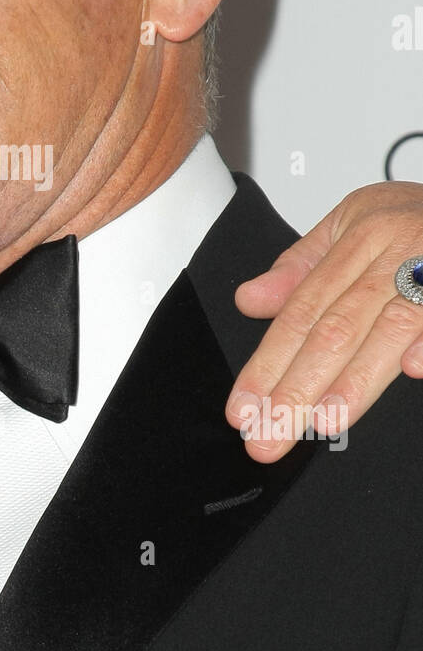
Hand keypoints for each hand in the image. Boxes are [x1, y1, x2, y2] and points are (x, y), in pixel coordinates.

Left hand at [226, 181, 422, 460]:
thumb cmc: (416, 215)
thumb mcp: (352, 221)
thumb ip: (301, 266)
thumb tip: (249, 300)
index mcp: (359, 239)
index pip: (301, 312)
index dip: (268, 362)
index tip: (243, 408)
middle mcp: (394, 253)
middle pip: (335, 328)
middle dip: (297, 388)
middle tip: (269, 435)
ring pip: (388, 329)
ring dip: (355, 380)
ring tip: (323, 422)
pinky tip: (411, 370)